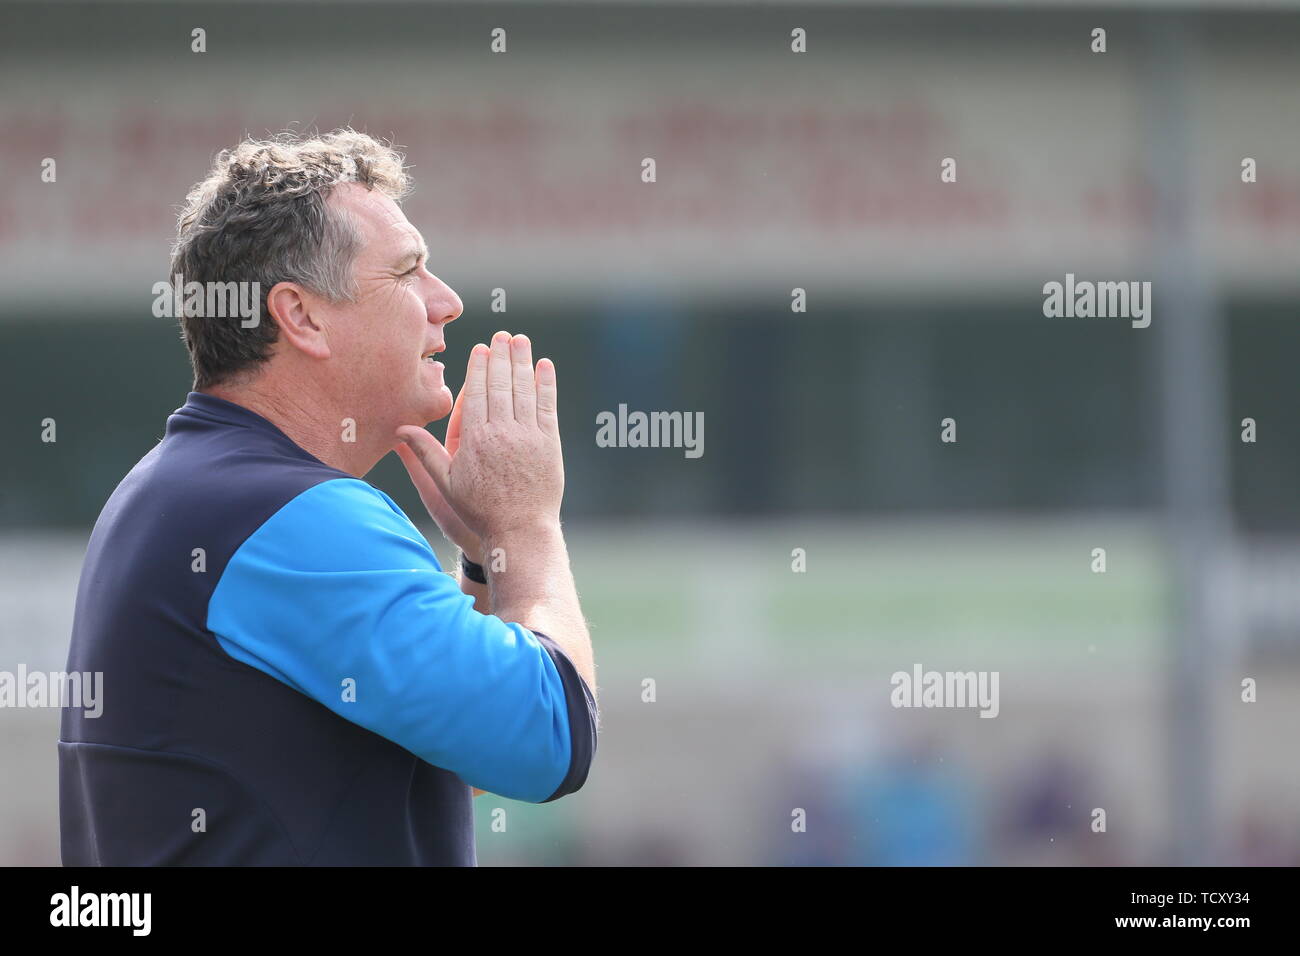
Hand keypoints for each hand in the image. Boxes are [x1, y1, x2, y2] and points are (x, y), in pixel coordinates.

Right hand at [396, 331, 563, 548]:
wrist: (519, 531)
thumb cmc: (479, 511)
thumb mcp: (445, 484)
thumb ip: (424, 453)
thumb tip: (400, 429)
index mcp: (474, 439)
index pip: (477, 392)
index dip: (480, 367)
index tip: (481, 348)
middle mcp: (501, 432)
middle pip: (500, 384)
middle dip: (501, 356)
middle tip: (502, 335)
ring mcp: (528, 437)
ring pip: (524, 390)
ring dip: (522, 362)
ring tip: (520, 341)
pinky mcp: (549, 444)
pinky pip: (547, 407)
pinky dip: (545, 384)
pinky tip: (544, 366)